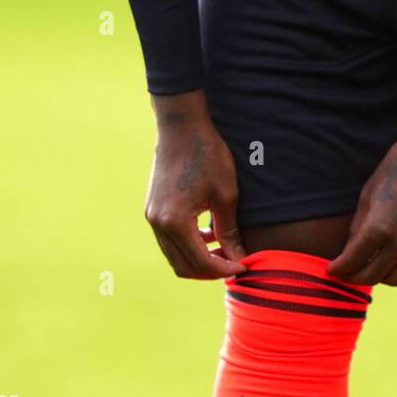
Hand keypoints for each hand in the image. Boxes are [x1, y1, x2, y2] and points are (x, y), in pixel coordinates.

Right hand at [144, 89, 248, 278]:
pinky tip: (209, 233)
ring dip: (198, 259)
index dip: (224, 270)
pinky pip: (169, 239)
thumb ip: (229, 230)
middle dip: (210, 271)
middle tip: (234, 264)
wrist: (181, 125)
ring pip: (174, 255)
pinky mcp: (152, 208)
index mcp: (175, 222)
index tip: (244, 267)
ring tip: (224, 250)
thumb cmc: (207, 155)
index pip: (201, 262)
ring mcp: (151, 216)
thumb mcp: (225, 193)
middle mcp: (158, 224)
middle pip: (183, 266)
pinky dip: (188, 244)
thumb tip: (239, 259)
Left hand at [327, 106, 396, 286]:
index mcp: (379, 226)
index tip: (331, 270)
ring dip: (378, 276)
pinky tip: (393, 263)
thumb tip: (350, 250)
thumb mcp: (369, 192)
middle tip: (346, 274)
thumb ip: (359, 226)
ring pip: (394, 279)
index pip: (352, 261)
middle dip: (354, 278)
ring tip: (370, 267)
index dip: (338, 269)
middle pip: (372, 276)